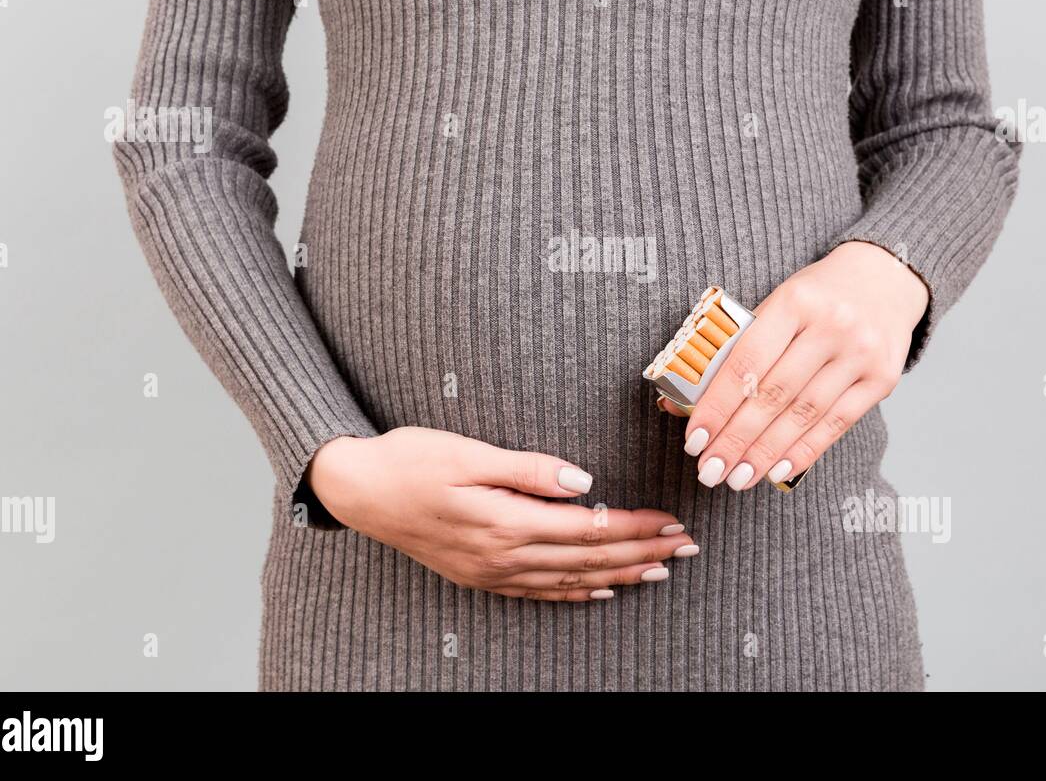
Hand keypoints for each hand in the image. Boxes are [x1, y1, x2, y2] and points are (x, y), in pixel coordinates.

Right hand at [307, 426, 698, 600]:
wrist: (359, 490)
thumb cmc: (411, 459)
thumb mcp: (468, 451)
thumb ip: (529, 469)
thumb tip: (584, 481)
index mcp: (505, 521)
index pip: (589, 528)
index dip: (635, 526)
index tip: (671, 521)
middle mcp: (502, 555)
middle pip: (588, 559)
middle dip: (642, 553)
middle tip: (686, 548)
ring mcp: (490, 571)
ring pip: (569, 581)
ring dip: (618, 576)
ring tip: (658, 571)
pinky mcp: (479, 574)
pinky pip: (538, 593)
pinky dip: (575, 594)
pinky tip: (598, 592)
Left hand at [662, 241, 928, 489]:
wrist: (883, 277)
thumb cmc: (817, 296)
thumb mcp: (776, 305)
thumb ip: (735, 348)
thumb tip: (682, 401)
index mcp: (794, 301)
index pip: (746, 361)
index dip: (717, 405)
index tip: (695, 439)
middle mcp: (831, 326)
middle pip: (774, 394)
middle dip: (736, 439)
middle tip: (710, 471)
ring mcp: (860, 353)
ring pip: (804, 414)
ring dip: (766, 452)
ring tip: (738, 477)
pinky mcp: (883, 378)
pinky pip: (837, 423)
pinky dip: (805, 450)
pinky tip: (778, 469)